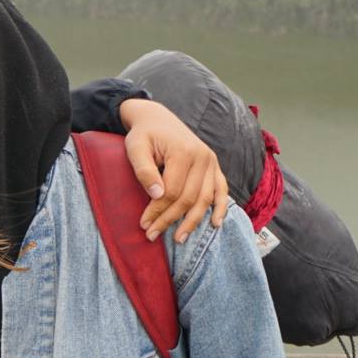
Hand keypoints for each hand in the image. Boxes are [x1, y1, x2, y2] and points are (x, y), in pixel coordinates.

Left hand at [118, 98, 229, 241]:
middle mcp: (202, 156)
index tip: (144, 224)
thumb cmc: (144, 134)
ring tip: (179, 239)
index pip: (172, 191)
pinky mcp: (214, 165)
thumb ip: (144, 170)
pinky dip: (220, 208)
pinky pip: (221, 190)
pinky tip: (215, 224)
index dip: (158, 211)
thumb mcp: (135, 147)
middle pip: (188, 198)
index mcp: (183, 151)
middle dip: (170, 220)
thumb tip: (157, 195)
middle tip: (152, 235)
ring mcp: (211, 161)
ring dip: (193, 222)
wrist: (157, 118)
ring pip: (205, 199)